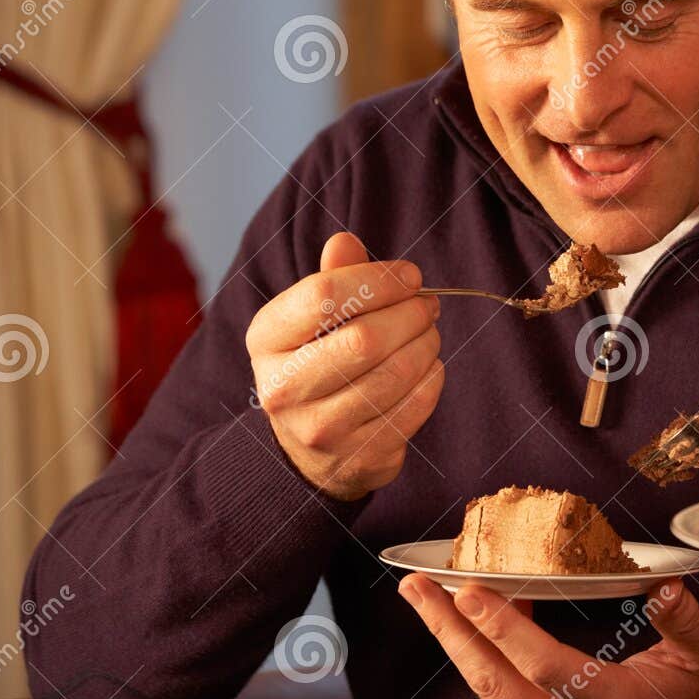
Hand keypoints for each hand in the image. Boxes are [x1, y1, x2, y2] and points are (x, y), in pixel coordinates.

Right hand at [246, 231, 443, 500]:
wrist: (311, 449)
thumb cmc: (320, 362)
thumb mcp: (313, 319)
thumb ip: (333, 277)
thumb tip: (345, 242)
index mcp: (266, 339)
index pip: (322, 296)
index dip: (378, 280)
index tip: (411, 276)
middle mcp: (282, 387)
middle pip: (364, 339)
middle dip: (410, 314)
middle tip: (429, 305)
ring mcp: (317, 429)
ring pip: (394, 375)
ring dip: (426, 345)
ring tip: (430, 332)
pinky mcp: (357, 456)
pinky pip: (413, 407)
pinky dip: (432, 378)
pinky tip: (428, 366)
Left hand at [399, 575, 698, 698]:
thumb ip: (685, 621)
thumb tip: (665, 585)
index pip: (547, 667)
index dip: (507, 630)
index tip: (472, 593)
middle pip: (495, 681)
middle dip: (451, 631)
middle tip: (417, 587)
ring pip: (488, 686)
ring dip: (454, 638)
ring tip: (426, 595)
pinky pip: (500, 684)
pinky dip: (480, 646)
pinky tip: (468, 611)